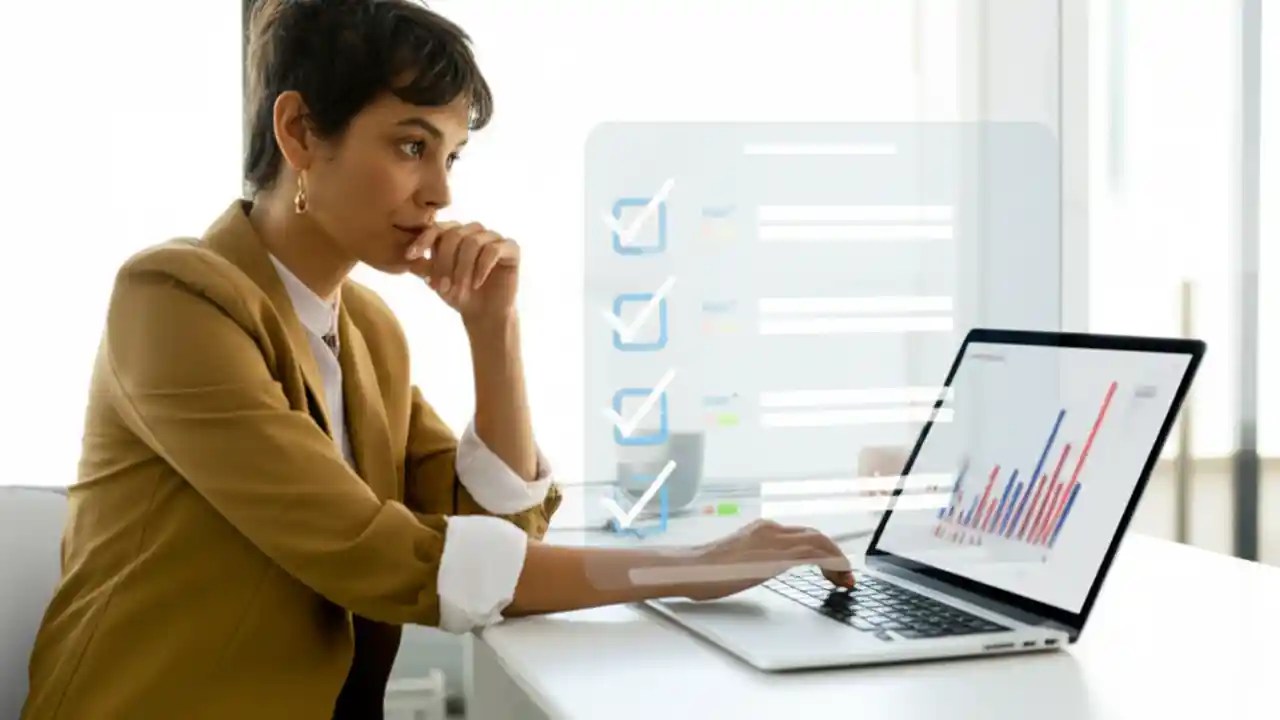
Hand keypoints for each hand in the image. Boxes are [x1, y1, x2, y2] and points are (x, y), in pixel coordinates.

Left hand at [405, 221, 519, 322]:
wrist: (485, 315)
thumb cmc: (460, 295)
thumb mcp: (436, 281)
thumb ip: (423, 267)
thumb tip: (407, 258)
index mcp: (455, 233)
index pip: (437, 227)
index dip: (423, 239)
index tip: (410, 256)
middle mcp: (474, 231)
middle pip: (454, 234)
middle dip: (444, 262)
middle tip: (440, 288)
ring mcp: (494, 238)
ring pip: (472, 242)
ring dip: (461, 269)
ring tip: (458, 290)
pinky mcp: (511, 248)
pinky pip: (493, 250)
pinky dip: (481, 269)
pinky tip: (477, 284)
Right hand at [677, 519, 854, 601]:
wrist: (690, 569)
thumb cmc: (705, 571)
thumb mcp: (737, 561)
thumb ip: (754, 560)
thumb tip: (762, 569)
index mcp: (762, 529)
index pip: (802, 535)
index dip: (822, 550)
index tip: (831, 568)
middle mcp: (771, 529)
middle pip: (816, 536)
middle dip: (834, 555)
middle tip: (844, 576)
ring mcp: (775, 540)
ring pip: (820, 542)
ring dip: (838, 561)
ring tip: (845, 581)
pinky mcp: (777, 556)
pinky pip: (815, 554)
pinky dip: (833, 563)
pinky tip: (838, 576)